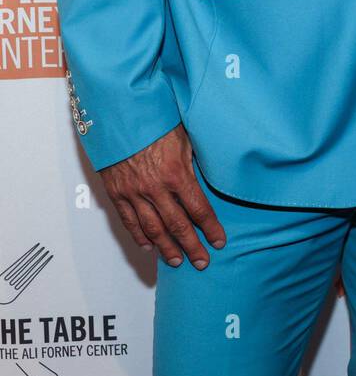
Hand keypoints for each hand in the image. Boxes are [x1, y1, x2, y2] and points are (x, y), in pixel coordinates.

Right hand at [100, 123, 225, 268]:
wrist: (119, 113)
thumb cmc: (156, 120)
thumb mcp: (184, 137)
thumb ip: (194, 161)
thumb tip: (208, 177)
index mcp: (176, 173)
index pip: (199, 210)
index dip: (211, 229)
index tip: (219, 241)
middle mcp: (155, 188)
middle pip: (177, 226)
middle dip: (192, 246)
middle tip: (202, 262)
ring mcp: (134, 193)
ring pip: (153, 229)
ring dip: (167, 248)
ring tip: (176, 261)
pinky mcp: (116, 192)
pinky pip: (129, 221)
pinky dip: (139, 236)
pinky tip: (149, 246)